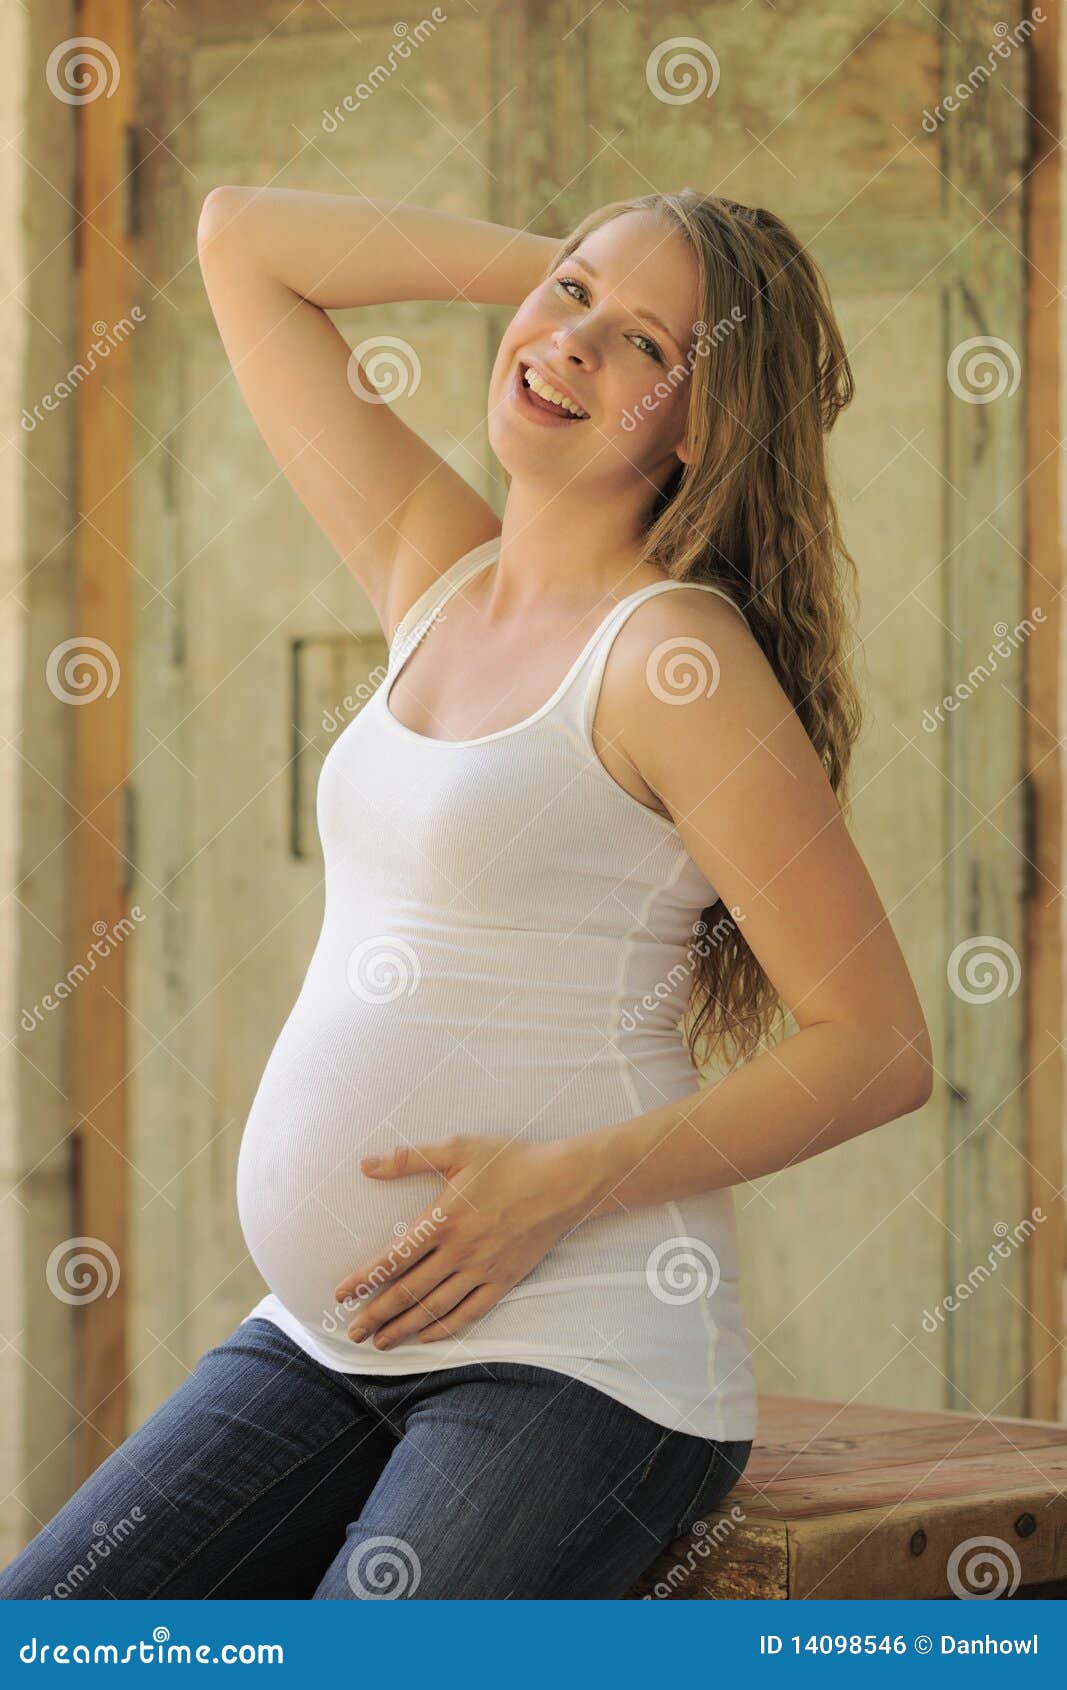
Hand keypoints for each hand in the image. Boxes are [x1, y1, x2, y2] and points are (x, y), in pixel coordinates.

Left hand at [331, 1135, 594, 1349]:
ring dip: (404, 1327)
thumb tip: (366, 1164)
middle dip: (376, 1314)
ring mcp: (482, 1269)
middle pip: (408, 1291)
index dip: (364, 1279)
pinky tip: (426, 1336)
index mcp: (443, 1220)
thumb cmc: (510, 1160)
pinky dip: (445, 1327)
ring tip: (380, 1342)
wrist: (563, 1182)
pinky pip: (470, 1312)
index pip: (393, 1258)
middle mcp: (459, 1251)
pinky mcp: (504, 1280)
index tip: (340, 1295)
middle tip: (352, 1333)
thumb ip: (410, 1159)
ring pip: (435, 1307)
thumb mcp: (458, 1148)